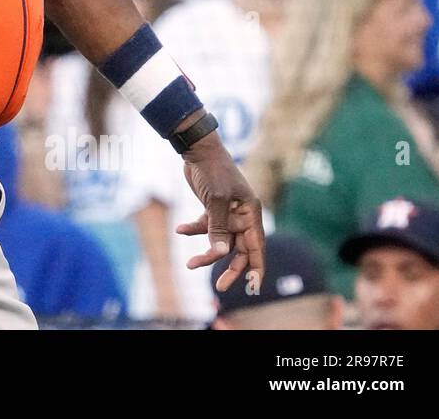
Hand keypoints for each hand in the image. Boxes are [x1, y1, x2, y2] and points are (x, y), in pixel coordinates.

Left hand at [177, 132, 265, 293]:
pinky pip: (206, 227)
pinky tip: (181, 229)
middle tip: (219, 286)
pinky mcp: (213, 208)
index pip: (257, 247)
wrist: (197, 149)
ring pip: (220, 241)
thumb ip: (219, 228)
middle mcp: (243, 216)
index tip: (253, 287)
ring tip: (189, 264)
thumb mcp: (216, 201)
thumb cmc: (212, 171)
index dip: (257, 268)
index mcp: (251, 214)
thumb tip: (221, 254)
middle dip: (229, 267)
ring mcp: (228, 213)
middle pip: (239, 249)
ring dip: (206, 252)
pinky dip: (194, 230)